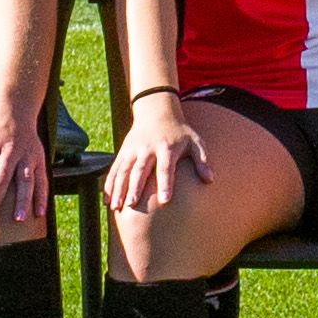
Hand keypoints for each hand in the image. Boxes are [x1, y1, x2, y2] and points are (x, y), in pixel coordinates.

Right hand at [108, 102, 216, 216]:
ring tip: (116, 206)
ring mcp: (133, 150)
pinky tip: (107, 199)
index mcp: (167, 148)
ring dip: (119, 188)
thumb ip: (202, 161)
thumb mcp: (195, 142)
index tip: (165, 201)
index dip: (166, 184)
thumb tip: (210, 180)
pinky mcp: (124, 152)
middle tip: (132, 205)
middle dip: (135, 187)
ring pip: (124, 170)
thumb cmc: (179, 131)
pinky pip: (115, 169)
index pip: (166, 168)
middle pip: (140, 170)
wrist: (157, 111)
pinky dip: (110, 184)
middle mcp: (148, 149)